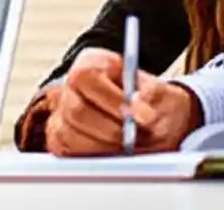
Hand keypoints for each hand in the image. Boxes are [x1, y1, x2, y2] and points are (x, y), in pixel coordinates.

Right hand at [46, 48, 202, 155]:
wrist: (152, 121)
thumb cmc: (153, 102)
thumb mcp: (162, 92)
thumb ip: (154, 95)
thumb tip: (140, 106)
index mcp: (91, 64)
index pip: (87, 77)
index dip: (111, 98)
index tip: (136, 115)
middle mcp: (70, 88)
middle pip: (77, 111)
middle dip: (111, 129)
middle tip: (135, 138)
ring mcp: (62, 115)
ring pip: (73, 137)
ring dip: (106, 147)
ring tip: (131, 147)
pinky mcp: (62, 141)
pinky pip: (72, 154)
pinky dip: (97, 158)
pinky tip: (117, 154)